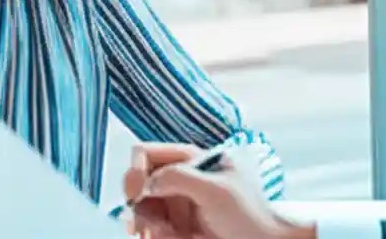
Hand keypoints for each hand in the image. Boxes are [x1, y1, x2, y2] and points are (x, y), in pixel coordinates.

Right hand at [127, 145, 312, 238]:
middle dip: (138, 206)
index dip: (135, 172)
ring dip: (145, 225)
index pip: (145, 154)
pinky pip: (153, 231)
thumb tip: (145, 183)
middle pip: (138, 185)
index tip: (136, 194)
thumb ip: (178, 177)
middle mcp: (181, 181)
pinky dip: (156, 236)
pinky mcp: (179, 229)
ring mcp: (178, 206)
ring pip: (142, 212)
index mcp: (191, 160)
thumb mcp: (215, 190)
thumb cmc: (251, 217)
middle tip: (140, 226)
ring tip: (162, 235)